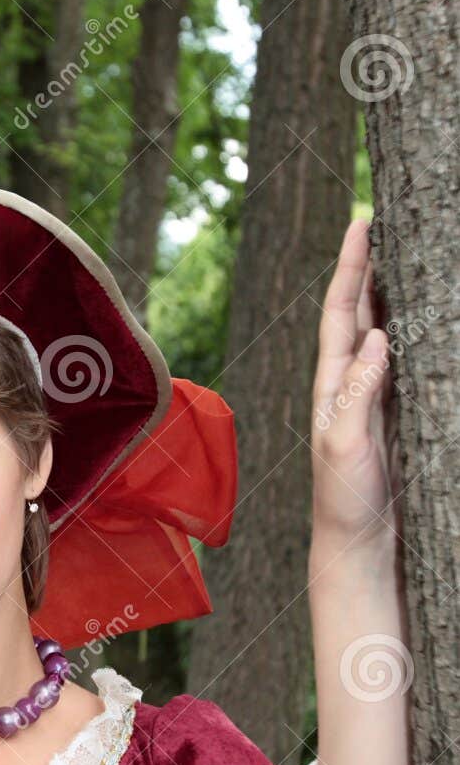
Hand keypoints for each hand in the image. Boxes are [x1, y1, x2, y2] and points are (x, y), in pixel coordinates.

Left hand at [310, 218, 400, 555]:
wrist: (360, 543)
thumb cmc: (345, 499)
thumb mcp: (346, 445)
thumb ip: (359, 393)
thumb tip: (377, 338)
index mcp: (331, 383)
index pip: (341, 312)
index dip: (350, 267)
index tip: (360, 223)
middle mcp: (351, 382)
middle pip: (362, 310)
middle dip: (371, 265)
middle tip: (384, 220)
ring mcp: (378, 395)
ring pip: (388, 330)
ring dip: (395, 292)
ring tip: (408, 252)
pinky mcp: (402, 413)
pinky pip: (412, 360)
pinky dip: (420, 331)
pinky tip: (433, 315)